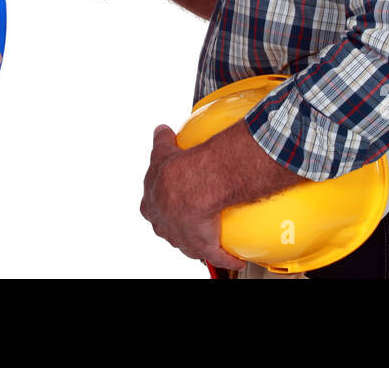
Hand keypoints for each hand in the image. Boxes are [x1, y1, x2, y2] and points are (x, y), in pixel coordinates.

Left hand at [139, 125, 243, 269]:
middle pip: (169, 229)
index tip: (167, 202)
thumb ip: (161, 140)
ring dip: (197, 244)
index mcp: (152, 205)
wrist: (195, 184)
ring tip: (210, 238)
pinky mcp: (203, 246)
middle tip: (189, 220)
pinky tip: (236, 259)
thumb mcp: (164, 150)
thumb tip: (162, 129)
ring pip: (189, 245)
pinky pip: (218, 256)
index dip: (159, 206)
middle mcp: (164, 224)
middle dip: (176, 228)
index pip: (152, 208)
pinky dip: (227, 259)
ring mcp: (182, 238)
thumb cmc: (178, 170)